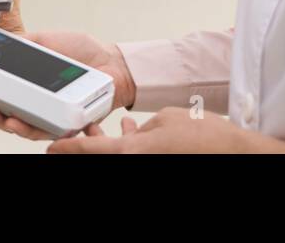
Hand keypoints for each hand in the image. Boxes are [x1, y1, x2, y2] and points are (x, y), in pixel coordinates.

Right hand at [0, 30, 136, 139]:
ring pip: (9, 122)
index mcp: (20, 81)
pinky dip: (22, 125)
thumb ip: (20, 43)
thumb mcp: (43, 40)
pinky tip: (11, 119)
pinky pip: (36, 129)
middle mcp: (27, 101)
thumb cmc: (82, 53)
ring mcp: (40, 114)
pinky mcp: (57, 123)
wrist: (112, 63)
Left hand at [46, 106, 284, 153]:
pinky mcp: (158, 163)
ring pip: (118, 156)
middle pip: (101, 155)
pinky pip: (134, 157)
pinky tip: (128, 133)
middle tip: (71, 136)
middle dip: (85, 145)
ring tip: (97, 131)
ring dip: (106, 146)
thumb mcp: (167, 119)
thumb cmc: (207, 139)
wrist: (235, 154)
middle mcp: (136, 163)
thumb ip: (141, 127)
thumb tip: (129, 132)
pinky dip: (127, 147)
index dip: (65, 148)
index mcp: (132, 152)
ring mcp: (148, 164)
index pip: (88, 152)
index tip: (50, 147)